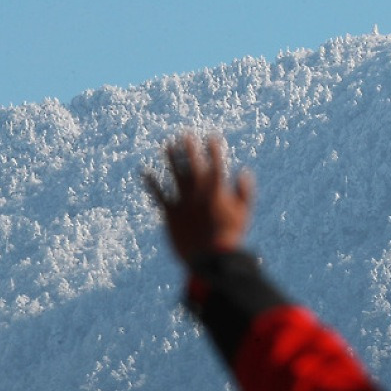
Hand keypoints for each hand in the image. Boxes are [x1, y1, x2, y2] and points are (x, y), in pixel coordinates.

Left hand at [144, 134, 254, 263]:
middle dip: (189, 148)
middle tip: (185, 134)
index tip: (212, 137)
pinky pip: (158, 194)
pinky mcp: (170, 213)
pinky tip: (145, 172)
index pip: (216, 162)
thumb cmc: (230, 236)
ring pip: (175, 174)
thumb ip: (245, 191)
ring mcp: (183, 200)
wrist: (210, 257)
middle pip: (192, 164)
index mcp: (218, 190)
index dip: (214, 148)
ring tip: (166, 145)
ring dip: (170, 158)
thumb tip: (244, 172)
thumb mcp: (245, 213)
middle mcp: (198, 191)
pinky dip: (151, 182)